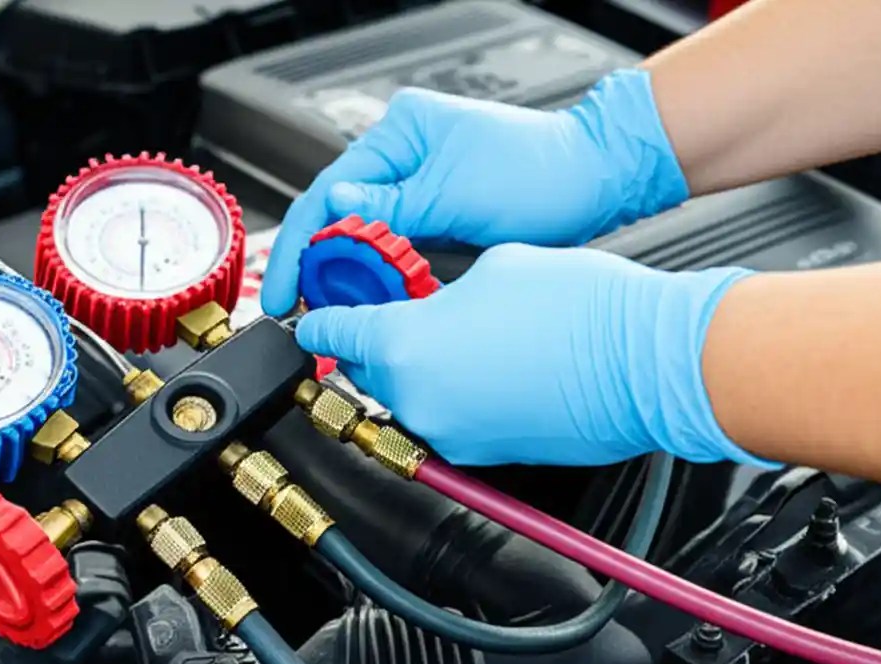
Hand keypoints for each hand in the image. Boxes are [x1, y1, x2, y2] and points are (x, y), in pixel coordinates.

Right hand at [262, 68, 689, 315]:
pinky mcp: (438, 211)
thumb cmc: (541, 173)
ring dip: (352, 275)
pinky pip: (396, 247)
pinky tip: (375, 300)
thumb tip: (334, 216)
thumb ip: (389, 209)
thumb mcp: (454, 195)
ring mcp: (421, 183)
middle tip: (306, 312)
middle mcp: (404, 153)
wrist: (596, 182)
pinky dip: (384, 274)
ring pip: (366, 237)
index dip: (301, 247)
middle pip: (340, 217)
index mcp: (400, 131)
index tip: (284, 290)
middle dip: (322, 267)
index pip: (327, 193)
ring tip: (336, 314)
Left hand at [295, 244, 769, 466]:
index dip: (322, 321)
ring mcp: (453, 436)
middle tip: (397, 314)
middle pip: (368, 373)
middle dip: (374, 345)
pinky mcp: (488, 454)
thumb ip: (438, 289)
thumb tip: (429, 304)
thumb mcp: (493, 267)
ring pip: (410, 399)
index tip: (315, 320)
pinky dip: (456, 396)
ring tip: (459, 337)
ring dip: (419, 371)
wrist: (649, 362)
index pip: (334, 337)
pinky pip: (451, 420)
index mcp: (405, 347)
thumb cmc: (583, 310)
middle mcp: (419, 402)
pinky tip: (491, 367)